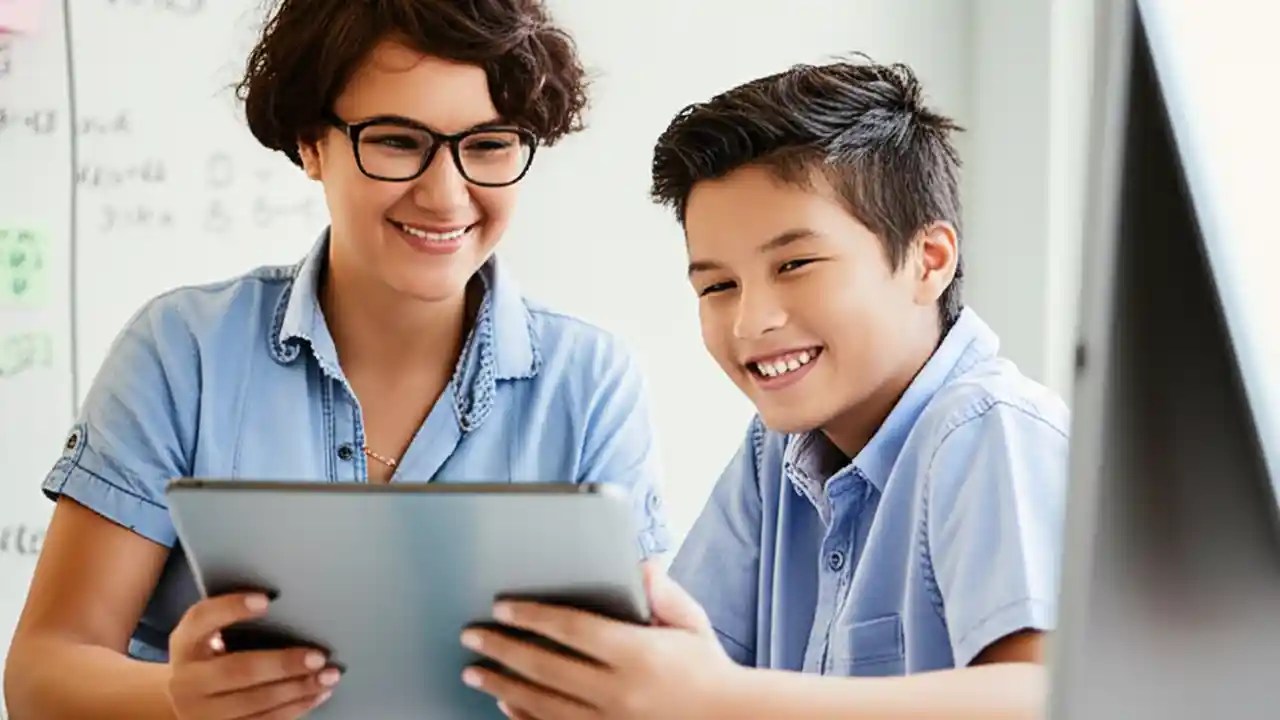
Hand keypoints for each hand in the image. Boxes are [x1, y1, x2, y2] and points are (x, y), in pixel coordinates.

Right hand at [166, 593, 340, 718]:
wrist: (184, 704)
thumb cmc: (211, 658)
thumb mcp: (210, 638)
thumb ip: (233, 622)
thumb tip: (288, 604)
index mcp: (185, 644)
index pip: (201, 619)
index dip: (231, 607)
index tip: (265, 599)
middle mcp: (185, 681)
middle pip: (237, 670)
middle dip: (283, 664)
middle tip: (318, 656)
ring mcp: (199, 713)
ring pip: (254, 703)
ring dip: (298, 689)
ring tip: (328, 677)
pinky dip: (294, 709)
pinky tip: (315, 695)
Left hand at [460, 563, 741, 719]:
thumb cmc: (706, 668)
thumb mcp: (691, 623)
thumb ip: (663, 592)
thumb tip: (639, 566)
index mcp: (639, 654)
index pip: (573, 628)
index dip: (533, 615)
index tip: (502, 605)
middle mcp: (620, 692)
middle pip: (546, 667)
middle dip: (502, 649)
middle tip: (472, 635)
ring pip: (542, 704)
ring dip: (502, 685)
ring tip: (474, 670)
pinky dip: (524, 718)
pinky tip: (504, 704)